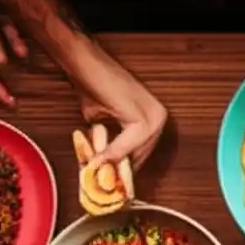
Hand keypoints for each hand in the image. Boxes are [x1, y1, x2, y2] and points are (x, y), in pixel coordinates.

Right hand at [71, 52, 166, 168]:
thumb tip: (104, 164)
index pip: (144, 148)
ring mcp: (153, 118)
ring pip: (135, 150)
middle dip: (123, 167)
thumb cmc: (93, 87)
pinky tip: (100, 160)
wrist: (85, 64)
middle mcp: (159, 117)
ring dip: (116, 162)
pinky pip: (128, 145)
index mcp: (155, 117)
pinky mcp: (142, 120)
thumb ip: (108, 142)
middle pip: (142, 152)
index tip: (117, 178)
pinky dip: (113, 153)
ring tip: (101, 172)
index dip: (129, 165)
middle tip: (107, 180)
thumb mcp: (102, 121)